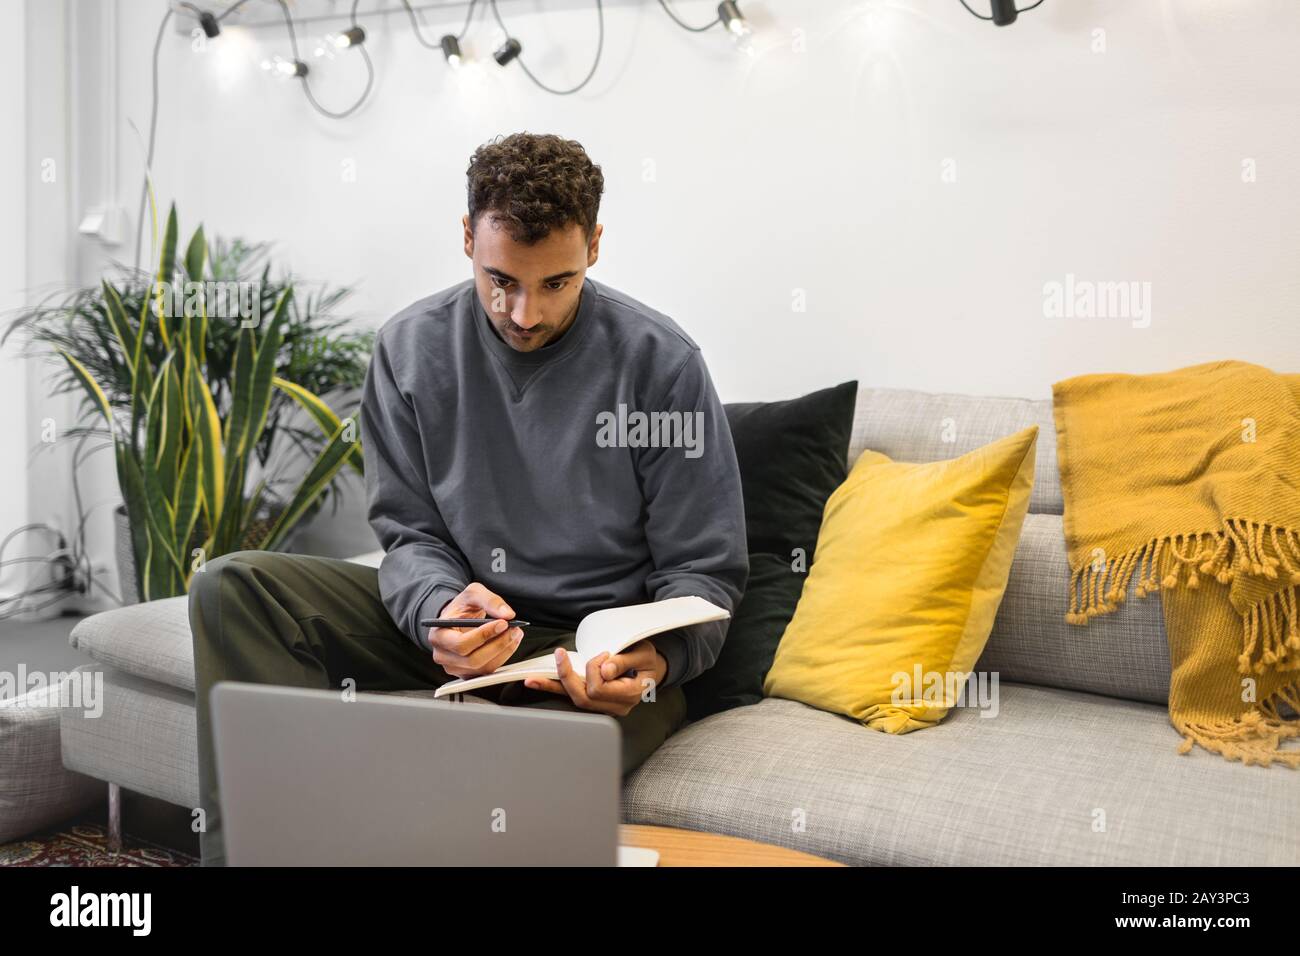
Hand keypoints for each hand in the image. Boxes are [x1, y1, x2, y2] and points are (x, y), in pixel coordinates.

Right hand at [428, 582, 523, 678]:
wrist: (457, 619)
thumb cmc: (461, 608)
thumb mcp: (473, 594)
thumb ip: (490, 600)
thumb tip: (508, 614)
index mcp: (438, 636)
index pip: (461, 644)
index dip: (484, 636)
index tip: (503, 623)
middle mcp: (442, 656)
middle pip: (473, 660)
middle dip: (498, 645)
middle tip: (514, 629)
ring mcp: (454, 668)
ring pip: (483, 667)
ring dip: (504, 651)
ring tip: (515, 634)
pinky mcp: (467, 673)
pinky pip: (487, 671)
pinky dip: (502, 657)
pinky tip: (510, 643)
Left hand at [523, 639, 667, 716]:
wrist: (653, 670)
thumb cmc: (648, 660)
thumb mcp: (643, 654)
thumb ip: (624, 662)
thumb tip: (604, 670)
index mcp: (630, 695)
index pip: (600, 689)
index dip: (595, 670)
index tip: (604, 654)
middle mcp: (616, 706)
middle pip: (583, 698)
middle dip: (568, 676)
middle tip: (561, 654)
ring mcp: (605, 707)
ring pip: (574, 700)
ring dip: (554, 686)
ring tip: (532, 679)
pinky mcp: (595, 701)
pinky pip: (572, 697)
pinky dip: (554, 689)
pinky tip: (537, 683)